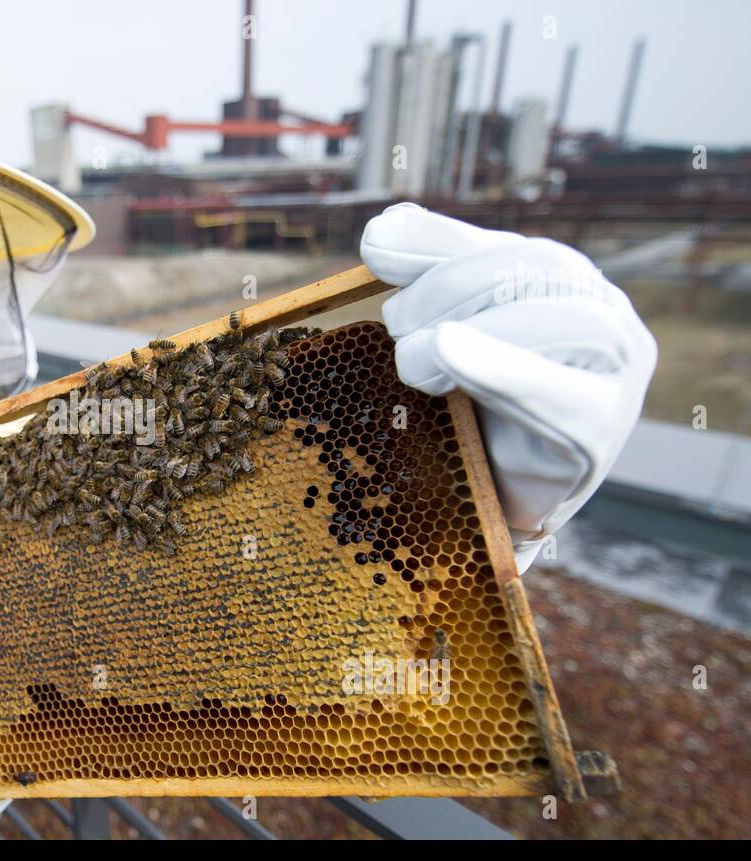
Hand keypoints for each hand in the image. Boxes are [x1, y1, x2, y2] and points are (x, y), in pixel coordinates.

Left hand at [359, 202, 656, 570]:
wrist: (494, 504)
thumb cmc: (472, 414)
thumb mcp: (446, 334)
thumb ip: (427, 277)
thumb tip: (384, 227)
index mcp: (565, 283)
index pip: (503, 247)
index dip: (435, 244)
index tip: (374, 250)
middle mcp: (604, 314)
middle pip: (534, 272)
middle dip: (449, 289)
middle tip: (396, 325)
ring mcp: (616, 372)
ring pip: (561, 321)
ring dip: (473, 328)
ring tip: (413, 357)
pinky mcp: (602, 427)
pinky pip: (558, 394)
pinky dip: (500, 368)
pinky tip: (450, 353)